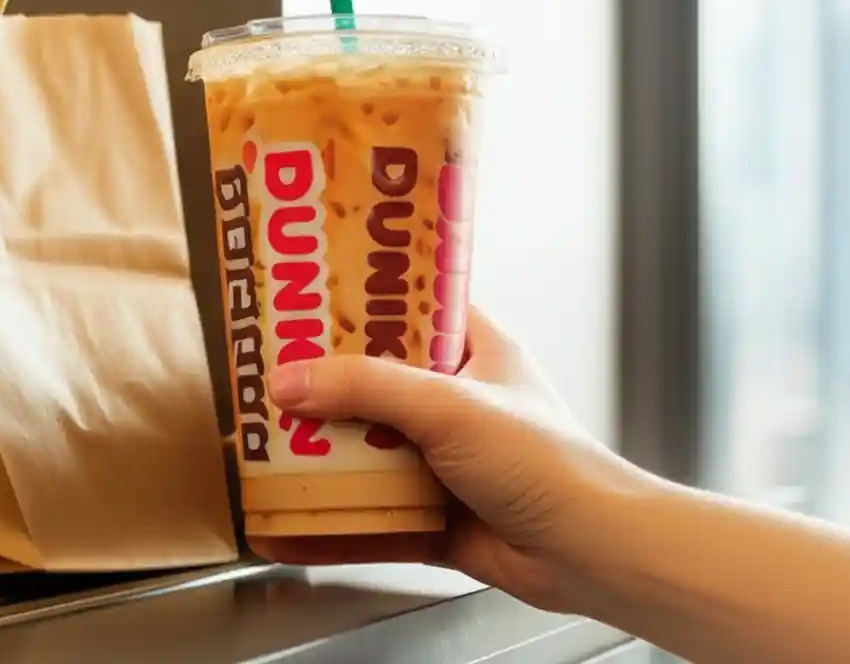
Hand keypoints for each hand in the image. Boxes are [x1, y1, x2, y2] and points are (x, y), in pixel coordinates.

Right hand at [251, 307, 646, 610]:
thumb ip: (369, 389)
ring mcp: (445, 462)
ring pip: (369, 453)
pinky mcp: (435, 516)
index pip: (412, 309)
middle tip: (265, 378)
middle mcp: (458, 403)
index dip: (364, 302)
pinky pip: (372, 517)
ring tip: (260, 450)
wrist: (588, 551)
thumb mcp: (451, 406)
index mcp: (476, 352)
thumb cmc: (548, 462)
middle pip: (376, 386)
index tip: (308, 297)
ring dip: (320, 458)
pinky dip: (332, 525)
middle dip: (323, 389)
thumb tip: (294, 379)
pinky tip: (288, 528)